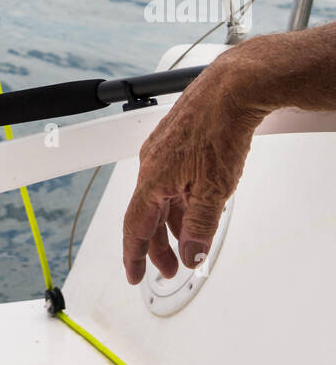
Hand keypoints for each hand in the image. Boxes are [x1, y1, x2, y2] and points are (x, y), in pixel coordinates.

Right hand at [122, 60, 260, 283]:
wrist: (231, 89)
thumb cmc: (219, 129)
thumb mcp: (213, 190)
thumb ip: (200, 227)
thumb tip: (191, 255)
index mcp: (153, 178)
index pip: (135, 225)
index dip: (133, 255)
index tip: (134, 275)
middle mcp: (151, 163)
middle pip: (147, 214)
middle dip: (157, 245)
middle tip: (170, 268)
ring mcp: (163, 150)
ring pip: (161, 197)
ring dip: (172, 223)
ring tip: (189, 241)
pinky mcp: (176, 141)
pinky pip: (170, 180)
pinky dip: (180, 201)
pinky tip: (196, 206)